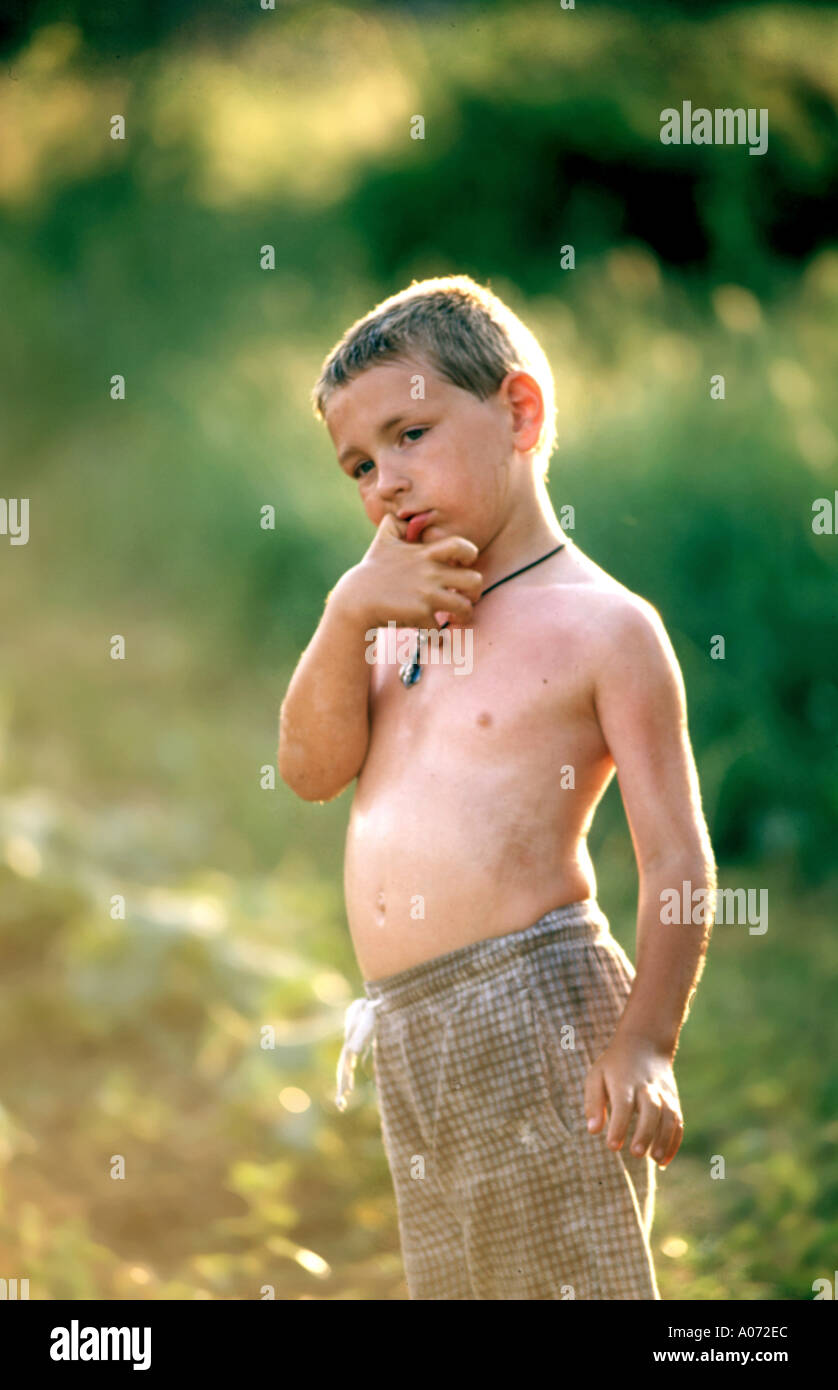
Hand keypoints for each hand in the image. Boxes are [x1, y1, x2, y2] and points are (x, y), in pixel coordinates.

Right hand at [336, 512, 482, 630]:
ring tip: (456, 618)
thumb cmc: (371, 570)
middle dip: (474, 592)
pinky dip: (439, 639)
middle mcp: (431, 573)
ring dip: (464, 615)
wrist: (356, 599)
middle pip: (474, 580)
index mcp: (426, 554)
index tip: (463, 565)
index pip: (462, 545)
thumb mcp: (383, 540)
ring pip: (465, 607)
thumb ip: (395, 525)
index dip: (469, 554)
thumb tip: (400, 514)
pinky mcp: (419, 615)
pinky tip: (436, 639)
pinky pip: (440, 631)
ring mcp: (427, 594)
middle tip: (466, 597)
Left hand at [584, 1033, 683, 1167]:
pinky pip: (678, 1122)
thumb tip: (593, 1130)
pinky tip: (664, 1161)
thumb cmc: (614, 1066)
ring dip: (665, 1139)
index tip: (612, 1146)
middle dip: (645, 1132)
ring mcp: (663, 1093)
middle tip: (636, 1153)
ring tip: (656, 1160)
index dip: (618, 1125)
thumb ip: (593, 1102)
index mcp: (624, 1081)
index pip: (623, 1104)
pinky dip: (674, 1141)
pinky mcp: (673, 1100)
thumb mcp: (597, 1076)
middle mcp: (647, 1087)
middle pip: (651, 1109)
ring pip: (669, 1116)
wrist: (645, 1043)